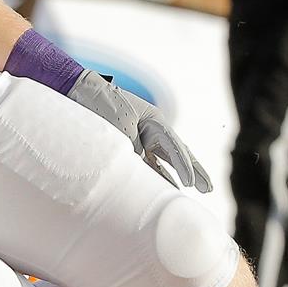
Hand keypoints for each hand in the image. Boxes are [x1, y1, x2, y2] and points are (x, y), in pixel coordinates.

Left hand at [67, 69, 212, 191]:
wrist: (79, 94)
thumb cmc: (102, 107)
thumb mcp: (121, 127)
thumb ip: (134, 149)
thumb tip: (142, 171)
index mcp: (154, 120)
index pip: (174, 146)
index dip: (184, 166)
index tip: (190, 184)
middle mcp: (152, 131)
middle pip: (178, 153)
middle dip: (194, 171)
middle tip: (208, 188)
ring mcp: (142, 140)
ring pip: (164, 162)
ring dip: (177, 177)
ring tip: (196, 191)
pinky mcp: (129, 148)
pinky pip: (147, 166)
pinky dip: (157, 177)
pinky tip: (166, 189)